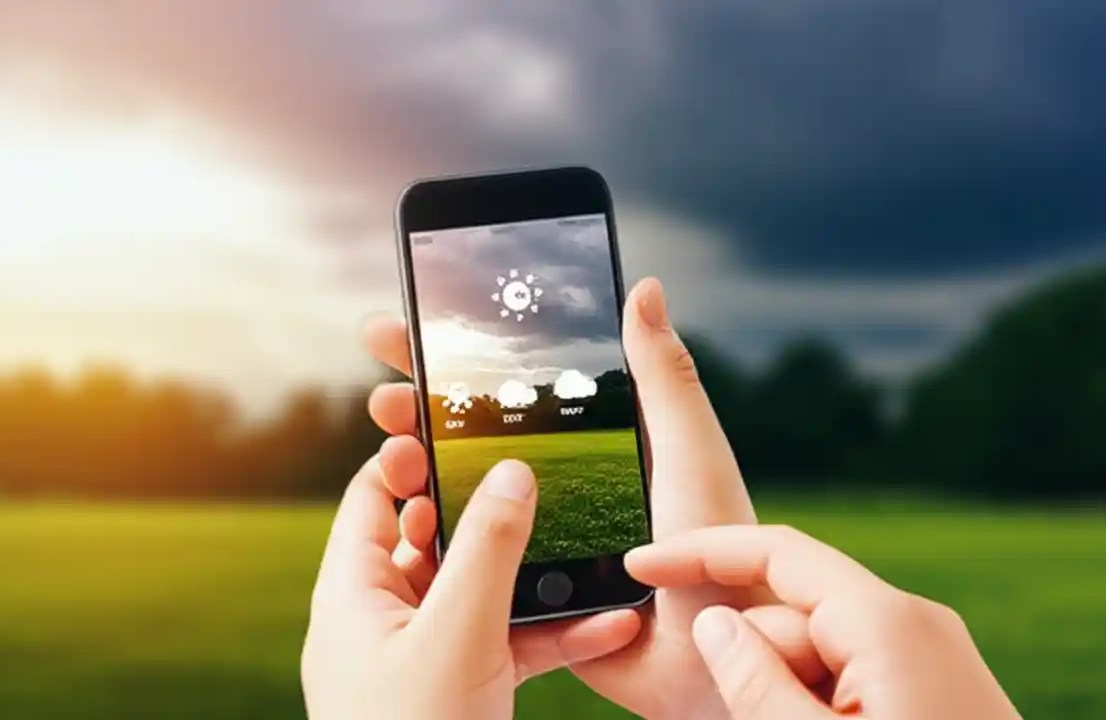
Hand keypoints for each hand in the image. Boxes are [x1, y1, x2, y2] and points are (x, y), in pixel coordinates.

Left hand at [301, 453, 641, 718]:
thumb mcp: (456, 634)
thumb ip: (486, 550)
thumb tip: (509, 471)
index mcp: (354, 594)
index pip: (373, 501)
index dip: (412, 460)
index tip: (462, 430)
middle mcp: (383, 620)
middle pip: (436, 541)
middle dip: (494, 515)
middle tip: (544, 477)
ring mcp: (424, 658)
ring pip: (482, 596)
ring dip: (536, 579)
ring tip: (590, 550)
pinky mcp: (461, 692)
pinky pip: (507, 648)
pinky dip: (551, 635)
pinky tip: (609, 624)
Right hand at [363, 277, 823, 717]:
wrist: (711, 661)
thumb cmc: (719, 553)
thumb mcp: (689, 452)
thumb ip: (662, 377)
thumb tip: (644, 287)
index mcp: (591, 443)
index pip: (509, 386)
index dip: (455, 357)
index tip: (406, 328)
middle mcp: (555, 486)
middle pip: (467, 436)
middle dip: (417, 409)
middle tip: (385, 395)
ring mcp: (532, 539)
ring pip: (454, 496)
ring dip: (413, 470)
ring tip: (393, 455)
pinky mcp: (519, 593)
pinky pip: (463, 562)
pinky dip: (428, 541)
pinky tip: (406, 522)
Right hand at [626, 525, 1020, 718]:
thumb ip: (755, 682)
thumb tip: (716, 624)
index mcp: (887, 623)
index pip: (777, 554)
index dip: (700, 554)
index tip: (640, 568)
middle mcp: (912, 627)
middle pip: (791, 618)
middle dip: (749, 666)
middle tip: (739, 719)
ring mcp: (926, 662)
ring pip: (815, 659)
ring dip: (781, 700)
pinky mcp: (931, 695)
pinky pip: (848, 685)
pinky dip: (812, 711)